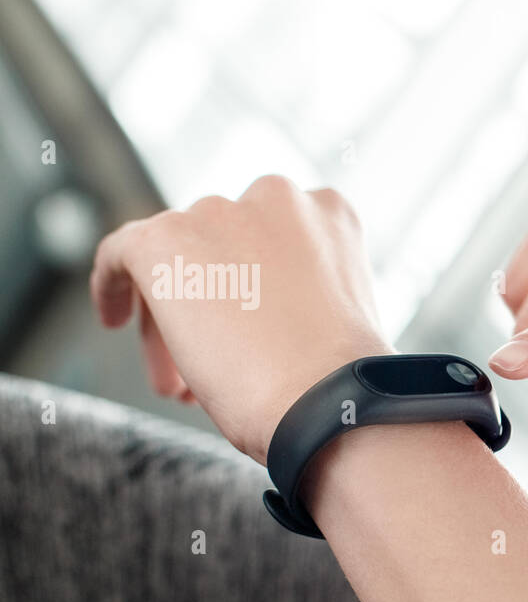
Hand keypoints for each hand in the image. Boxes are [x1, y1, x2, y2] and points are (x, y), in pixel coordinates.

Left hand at [89, 175, 391, 464]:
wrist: (326, 402)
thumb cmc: (339, 382)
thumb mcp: (335, 316)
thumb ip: (299, 292)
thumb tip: (249, 316)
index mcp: (330, 214)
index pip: (271, 241)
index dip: (253, 292)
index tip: (247, 336)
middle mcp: (277, 198)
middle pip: (221, 248)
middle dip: (214, 306)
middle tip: (212, 368)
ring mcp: (219, 214)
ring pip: (177, 260)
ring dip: (177, 319)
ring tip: (184, 383)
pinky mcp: (166, 239)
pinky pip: (121, 252)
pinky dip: (113, 284)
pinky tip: (114, 318)